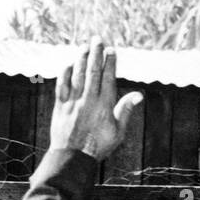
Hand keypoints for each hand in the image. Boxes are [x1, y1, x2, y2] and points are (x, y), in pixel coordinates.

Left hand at [49, 38, 143, 161]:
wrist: (72, 160)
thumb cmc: (97, 147)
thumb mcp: (117, 133)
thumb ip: (125, 111)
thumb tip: (138, 95)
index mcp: (104, 105)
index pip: (108, 77)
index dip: (109, 62)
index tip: (111, 50)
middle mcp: (88, 100)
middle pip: (92, 71)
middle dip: (96, 53)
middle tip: (98, 39)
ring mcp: (73, 103)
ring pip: (77, 75)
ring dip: (81, 59)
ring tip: (85, 47)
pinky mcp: (60, 107)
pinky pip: (62, 85)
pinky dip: (65, 73)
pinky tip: (69, 64)